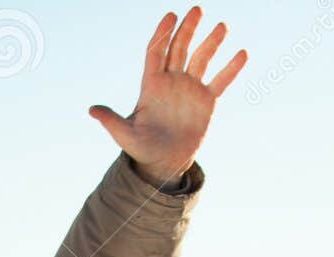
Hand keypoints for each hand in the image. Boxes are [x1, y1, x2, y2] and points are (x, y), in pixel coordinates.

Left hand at [89, 9, 246, 187]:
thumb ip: (111, 121)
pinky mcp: (206, 101)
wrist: (163, 164)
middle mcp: (172, 81)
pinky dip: (231, 68)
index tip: (171, 16)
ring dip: (211, 42)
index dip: (163, 33)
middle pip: (180, 48)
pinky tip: (242, 54)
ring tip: (222, 26)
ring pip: (202, 59)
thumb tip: (91, 110)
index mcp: (151, 85)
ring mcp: (190, 88)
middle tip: (197, 10)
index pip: (156, 51)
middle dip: (188, 29)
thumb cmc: (142, 149)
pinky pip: (220, 81)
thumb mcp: (125, 135)